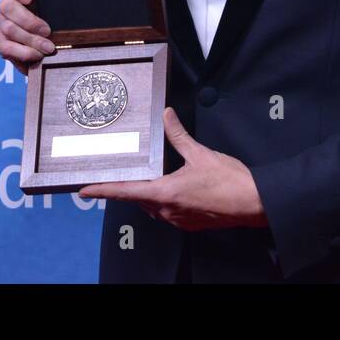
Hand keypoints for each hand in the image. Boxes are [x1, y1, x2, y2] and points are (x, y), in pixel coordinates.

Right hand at [0, 0, 55, 75]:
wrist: (51, 47)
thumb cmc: (59, 22)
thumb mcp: (60, 9)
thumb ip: (58, 1)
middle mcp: (6, 4)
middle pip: (6, 5)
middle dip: (29, 21)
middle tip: (47, 31)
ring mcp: (1, 22)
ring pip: (8, 27)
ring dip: (30, 39)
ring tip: (48, 47)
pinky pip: (4, 46)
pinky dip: (22, 52)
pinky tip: (36, 54)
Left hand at [78, 108, 267, 230]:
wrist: (254, 203)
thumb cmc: (230, 181)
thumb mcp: (201, 153)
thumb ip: (179, 135)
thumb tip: (167, 116)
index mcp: (165, 193)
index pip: (125, 191)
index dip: (102, 190)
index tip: (84, 189)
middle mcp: (167, 210)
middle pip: (138, 198)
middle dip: (131, 186)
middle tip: (122, 173)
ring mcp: (178, 220)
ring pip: (153, 205)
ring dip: (149, 193)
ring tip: (152, 176)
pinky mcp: (189, 223)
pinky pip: (168, 212)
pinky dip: (165, 200)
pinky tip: (175, 187)